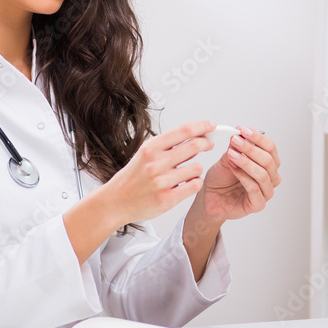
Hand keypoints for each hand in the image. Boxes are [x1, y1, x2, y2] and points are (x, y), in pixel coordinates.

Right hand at [100, 120, 215, 226]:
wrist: (115, 202)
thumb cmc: (133, 177)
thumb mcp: (146, 154)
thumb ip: (168, 146)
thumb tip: (196, 137)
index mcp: (151, 148)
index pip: (184, 130)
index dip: (202, 126)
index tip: (212, 125)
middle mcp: (156, 163)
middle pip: (195, 146)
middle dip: (206, 143)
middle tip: (209, 144)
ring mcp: (161, 182)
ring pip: (197, 168)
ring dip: (197, 168)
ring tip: (188, 172)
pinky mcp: (167, 199)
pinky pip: (194, 186)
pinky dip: (195, 183)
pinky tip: (187, 184)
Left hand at [194, 127, 281, 221]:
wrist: (209, 197)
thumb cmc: (220, 179)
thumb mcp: (227, 157)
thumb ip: (236, 147)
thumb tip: (241, 134)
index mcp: (267, 165)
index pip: (270, 148)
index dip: (258, 138)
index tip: (242, 130)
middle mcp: (270, 178)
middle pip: (269, 160)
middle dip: (251, 149)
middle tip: (235, 141)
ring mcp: (265, 192)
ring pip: (263, 174)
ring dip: (246, 162)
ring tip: (231, 154)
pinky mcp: (257, 204)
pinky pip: (254, 188)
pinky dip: (243, 176)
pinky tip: (233, 168)